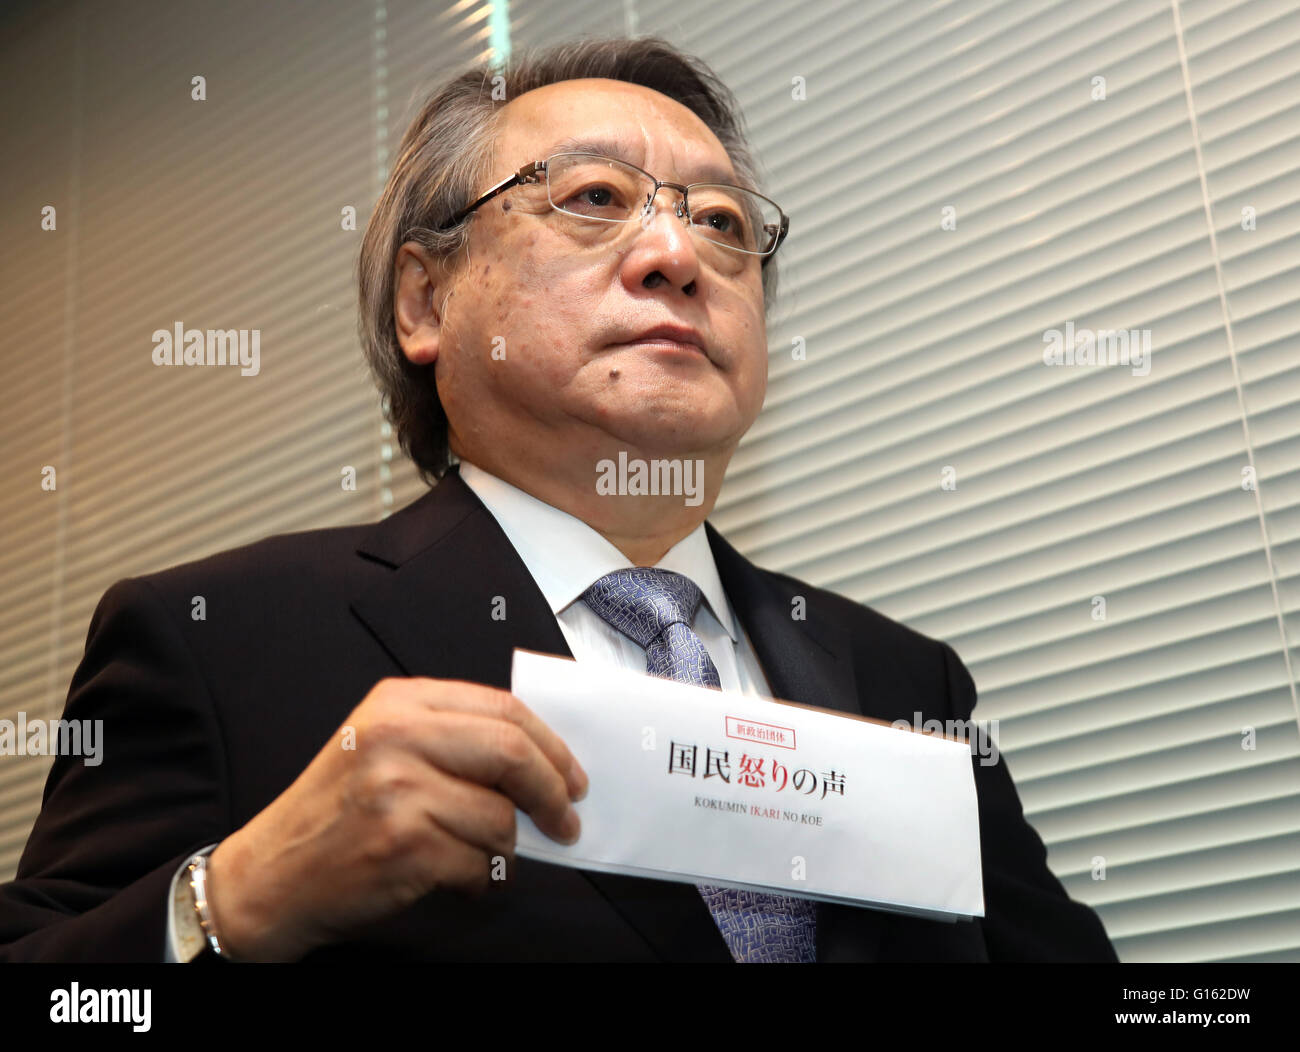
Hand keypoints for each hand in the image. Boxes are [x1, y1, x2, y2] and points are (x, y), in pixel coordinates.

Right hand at [203, 677, 586, 960]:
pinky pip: (479, 863)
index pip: (503, 709)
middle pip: (512, 752)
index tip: (571, 774)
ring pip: (501, 816)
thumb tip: (542, 757)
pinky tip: (455, 875)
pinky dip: (480, 878)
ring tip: (480, 853)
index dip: (551, 744)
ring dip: (507, 846)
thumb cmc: (336, 812)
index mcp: (399, 702)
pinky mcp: (401, 845)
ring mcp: (397, 790)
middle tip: (566, 818)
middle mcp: (396, 736)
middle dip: (552, 791)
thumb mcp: (383, 745)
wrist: (269, 874)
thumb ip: (452, 735)